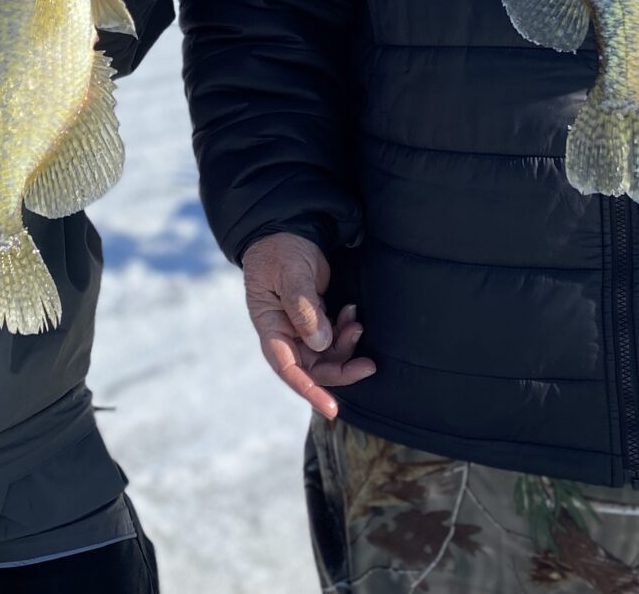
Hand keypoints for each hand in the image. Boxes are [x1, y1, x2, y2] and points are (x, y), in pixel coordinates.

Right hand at [241, 231, 374, 418]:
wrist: (287, 230)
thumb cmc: (280, 251)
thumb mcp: (291, 275)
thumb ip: (304, 308)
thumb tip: (320, 344)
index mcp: (270, 327)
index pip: (289, 368)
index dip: (310, 391)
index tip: (332, 409)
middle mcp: (285, 334)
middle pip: (313, 368)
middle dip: (341, 369)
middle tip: (368, 365)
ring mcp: (300, 328)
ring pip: (327, 355)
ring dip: (345, 346)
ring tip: (356, 321)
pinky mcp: (315, 319)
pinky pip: (333, 337)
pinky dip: (345, 330)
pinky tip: (351, 311)